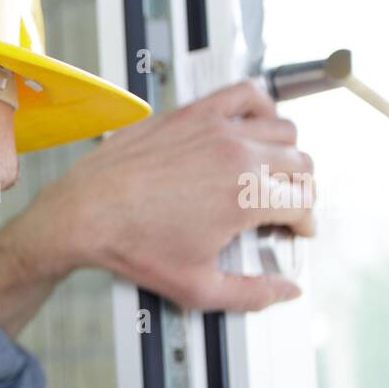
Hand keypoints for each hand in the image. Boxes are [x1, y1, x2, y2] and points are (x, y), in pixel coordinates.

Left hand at [0, 80, 315, 335]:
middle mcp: (238, 154)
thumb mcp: (197, 288)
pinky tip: (255, 127)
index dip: (304, 223)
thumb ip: (252, 293)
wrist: (84, 214)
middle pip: (301, 165)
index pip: (304, 203)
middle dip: (299, 192)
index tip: (294, 231)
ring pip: (283, 130)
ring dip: (287, 153)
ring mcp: (216, 128)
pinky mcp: (192, 114)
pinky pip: (246, 94)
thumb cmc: (131, 246)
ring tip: (271, 175)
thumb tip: (287, 291)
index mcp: (246, 197)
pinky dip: (262, 107)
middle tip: (283, 210)